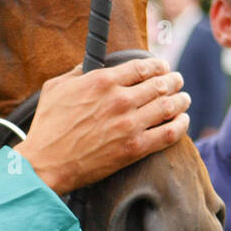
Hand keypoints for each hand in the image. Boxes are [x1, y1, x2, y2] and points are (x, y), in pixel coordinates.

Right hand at [13, 57, 189, 195]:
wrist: (46, 164)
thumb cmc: (47, 127)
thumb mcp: (55, 88)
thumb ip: (77, 72)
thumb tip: (89, 66)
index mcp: (102, 81)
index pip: (143, 67)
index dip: (158, 65)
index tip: (162, 67)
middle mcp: (120, 100)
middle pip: (160, 84)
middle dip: (173, 81)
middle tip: (178, 82)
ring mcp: (129, 125)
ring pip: (169, 106)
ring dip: (181, 100)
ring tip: (185, 99)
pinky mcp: (134, 149)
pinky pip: (169, 133)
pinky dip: (180, 125)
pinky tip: (183, 121)